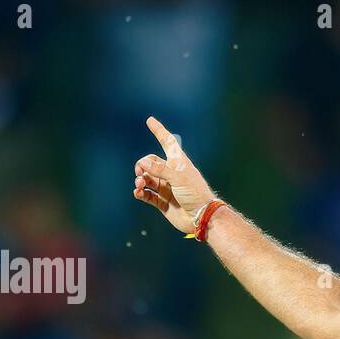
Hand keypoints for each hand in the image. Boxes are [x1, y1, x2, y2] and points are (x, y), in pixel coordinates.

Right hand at [133, 117, 216, 234]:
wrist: (201, 218)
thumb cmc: (195, 194)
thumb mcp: (179, 178)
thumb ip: (160, 169)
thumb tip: (143, 163)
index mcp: (179, 163)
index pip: (167, 142)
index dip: (159, 131)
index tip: (150, 120)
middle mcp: (171, 174)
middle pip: (150, 162)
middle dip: (142, 165)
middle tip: (140, 172)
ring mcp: (166, 188)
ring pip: (147, 179)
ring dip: (140, 180)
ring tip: (140, 184)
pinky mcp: (163, 202)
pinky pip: (147, 195)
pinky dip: (140, 192)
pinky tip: (138, 193)